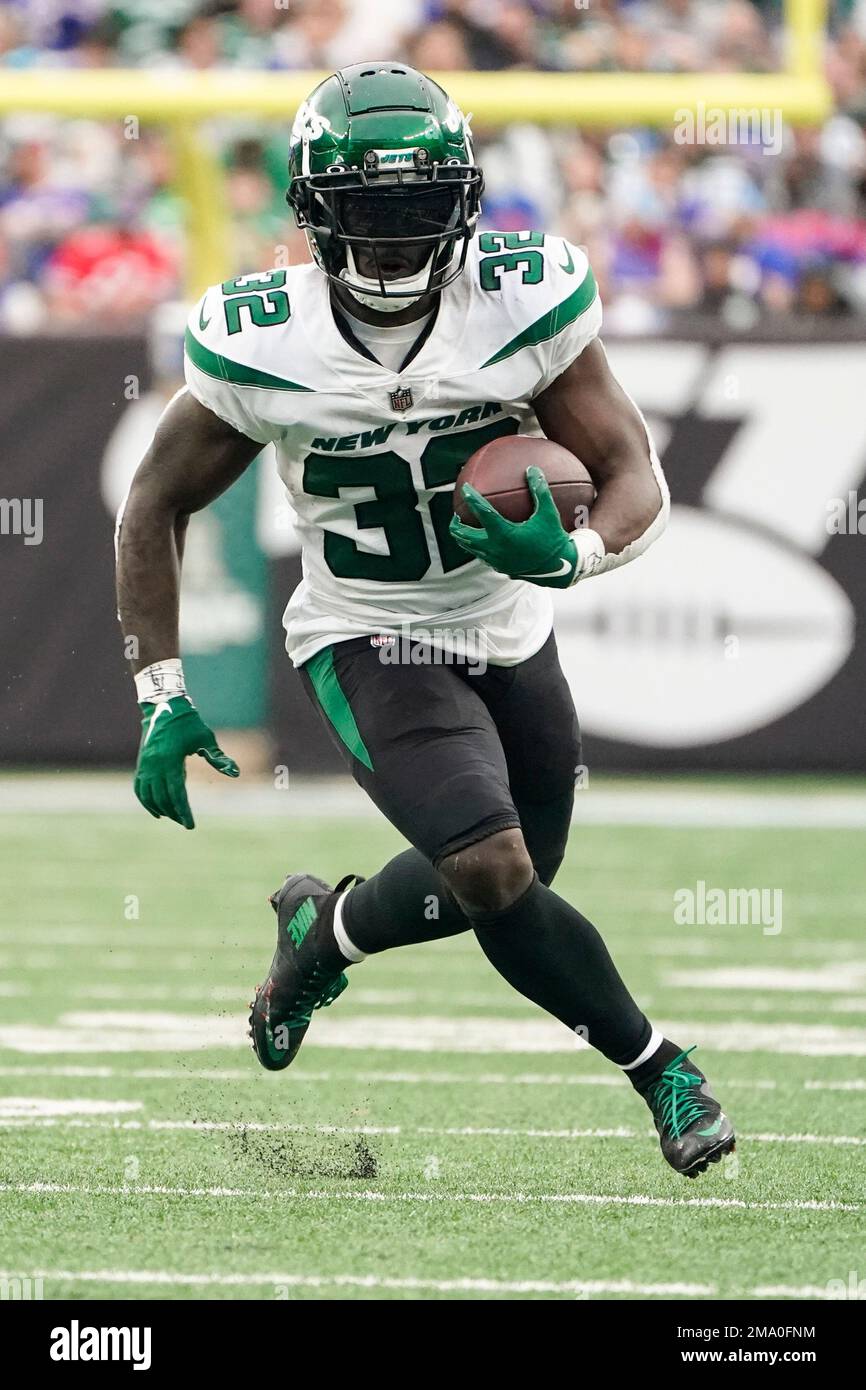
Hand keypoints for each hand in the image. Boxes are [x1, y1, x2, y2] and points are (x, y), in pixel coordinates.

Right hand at [134, 695, 238, 828]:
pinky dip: (145, 801)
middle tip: (185, 822)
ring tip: (173, 817)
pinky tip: (156, 811)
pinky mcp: (141, 763)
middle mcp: (154, 765)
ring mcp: (145, 765)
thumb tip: (236, 773)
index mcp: (170, 761)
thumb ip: (219, 758)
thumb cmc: (188, 723)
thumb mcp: (206, 739)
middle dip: (174, 813)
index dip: (183, 811)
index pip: (176, 793)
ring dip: (161, 809)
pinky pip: (139, 788)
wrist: (164, 707)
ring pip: (149, 795)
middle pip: (162, 798)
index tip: (190, 825)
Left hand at [449, 465, 577, 588]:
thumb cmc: (553, 539)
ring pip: (469, 547)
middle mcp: (494, 548)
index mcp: (504, 534)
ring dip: (463, 536)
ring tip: (463, 525)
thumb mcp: (549, 513)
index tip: (465, 488)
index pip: (482, 512)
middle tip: (457, 512)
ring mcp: (494, 560)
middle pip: (464, 535)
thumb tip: (532, 469)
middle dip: (456, 523)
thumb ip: (540, 490)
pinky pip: (480, 555)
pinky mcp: (498, 567)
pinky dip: (475, 545)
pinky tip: (482, 538)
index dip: (472, 498)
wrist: (558, 569)